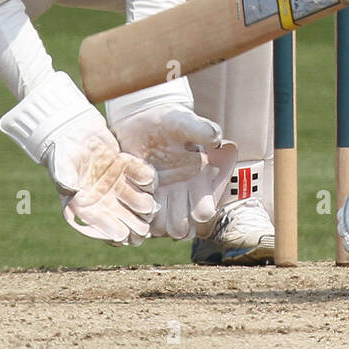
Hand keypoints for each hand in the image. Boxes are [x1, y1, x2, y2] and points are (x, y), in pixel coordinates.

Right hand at [0, 72, 157, 243]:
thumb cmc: (61, 152)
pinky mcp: (127, 169)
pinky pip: (143, 179)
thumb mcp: (61, 166)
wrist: (71, 130)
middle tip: (143, 226)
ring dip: (145, 205)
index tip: (122, 235)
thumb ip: (65, 180)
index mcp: (88, 207)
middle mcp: (105, 200)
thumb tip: (72, 192)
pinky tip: (145, 176)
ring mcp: (118, 185)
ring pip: (139, 203)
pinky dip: (146, 179)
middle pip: (127, 222)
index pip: (104, 229)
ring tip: (148, 204)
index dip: (115, 234)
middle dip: (136, 227)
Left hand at [112, 105, 238, 239]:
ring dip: (153, 222)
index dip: (199, 210)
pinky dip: (137, 217)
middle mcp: (181, 194)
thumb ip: (200, 129)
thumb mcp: (183, 122)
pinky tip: (132, 203)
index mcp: (198, 181)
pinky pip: (141, 219)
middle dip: (174, 223)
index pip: (204, 211)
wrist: (141, 119)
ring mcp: (161, 198)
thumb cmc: (168, 121)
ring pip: (161, 229)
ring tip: (145, 204)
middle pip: (182, 228)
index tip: (189, 197)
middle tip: (162, 206)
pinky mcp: (141, 197)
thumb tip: (215, 139)